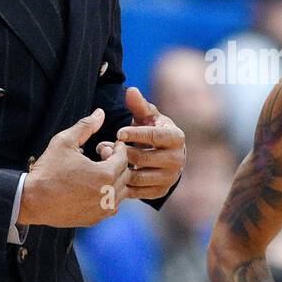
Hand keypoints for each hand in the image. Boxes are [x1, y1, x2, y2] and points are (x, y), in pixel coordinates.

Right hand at [18, 108, 130, 226]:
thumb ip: (85, 126)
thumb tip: (100, 113)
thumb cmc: (47, 170)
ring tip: (94, 171)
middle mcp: (108, 195)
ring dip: (112, 180)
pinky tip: (91, 187)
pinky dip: (107, 196)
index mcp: (105, 175)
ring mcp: (102, 210)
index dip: (116, 149)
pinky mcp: (95, 219)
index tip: (104, 146)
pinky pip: (111, 206)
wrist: (31, 200)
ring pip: (120, 192)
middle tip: (99, 156)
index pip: (124, 158)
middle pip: (125, 175)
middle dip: (115, 163)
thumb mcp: (64, 142)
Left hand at [94, 87, 184, 201]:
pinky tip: (111, 173)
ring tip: (105, 159)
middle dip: (122, 153)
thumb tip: (131, 90)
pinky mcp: (161, 191)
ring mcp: (170, 178)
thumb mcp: (147, 117)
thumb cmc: (153, 130)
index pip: (155, 136)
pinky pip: (137, 191)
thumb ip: (139, 105)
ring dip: (118, 169)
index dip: (136, 134)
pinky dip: (122, 184)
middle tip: (104, 147)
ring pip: (138, 176)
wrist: (165, 155)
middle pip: (143, 158)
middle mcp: (177, 159)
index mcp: (176, 137)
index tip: (118, 133)